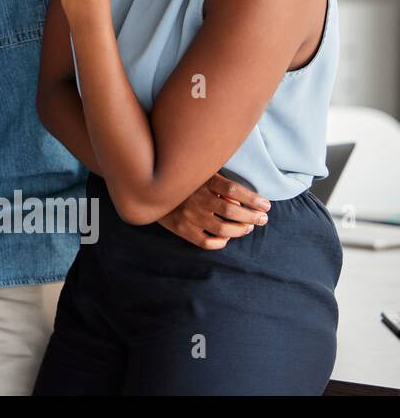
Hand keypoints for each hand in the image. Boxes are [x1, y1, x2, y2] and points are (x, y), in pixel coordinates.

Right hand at [156, 173, 270, 248]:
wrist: (150, 192)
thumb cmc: (183, 183)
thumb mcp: (200, 174)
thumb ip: (219, 184)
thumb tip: (240, 202)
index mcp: (202, 182)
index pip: (233, 190)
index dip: (253, 199)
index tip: (266, 205)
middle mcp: (196, 199)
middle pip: (232, 211)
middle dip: (253, 216)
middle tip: (263, 218)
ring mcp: (188, 216)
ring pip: (223, 229)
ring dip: (241, 230)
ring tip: (247, 227)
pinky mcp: (182, 229)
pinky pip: (207, 242)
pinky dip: (221, 242)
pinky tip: (226, 237)